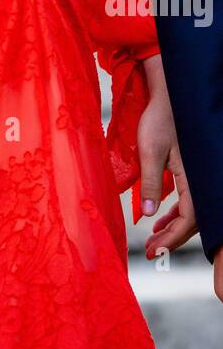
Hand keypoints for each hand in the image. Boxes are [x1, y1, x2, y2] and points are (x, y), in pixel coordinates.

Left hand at [137, 55, 195, 253]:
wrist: (168, 96)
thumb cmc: (159, 120)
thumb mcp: (150, 151)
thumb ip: (151, 183)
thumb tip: (149, 214)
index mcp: (194, 177)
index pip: (188, 219)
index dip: (171, 239)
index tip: (154, 252)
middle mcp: (200, 179)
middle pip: (193, 221)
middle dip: (172, 239)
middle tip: (152, 252)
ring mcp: (197, 175)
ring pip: (192, 212)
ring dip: (174, 228)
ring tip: (154, 240)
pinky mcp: (190, 170)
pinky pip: (188, 200)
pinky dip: (175, 213)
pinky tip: (160, 219)